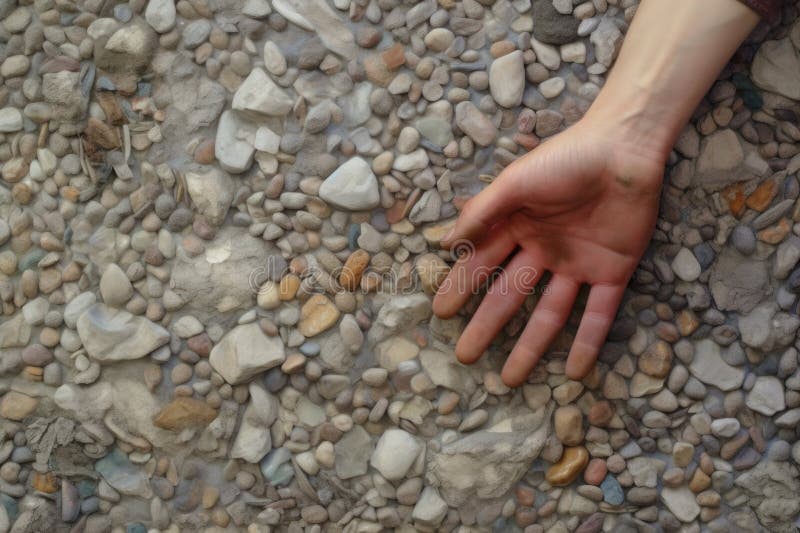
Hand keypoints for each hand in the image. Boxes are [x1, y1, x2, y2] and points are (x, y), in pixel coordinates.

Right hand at [432, 117, 665, 385]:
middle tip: (465, 356)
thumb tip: (445, 244)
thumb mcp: (515, 181)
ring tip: (511, 379)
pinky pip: (598, 314)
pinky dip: (587, 342)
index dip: (461, 288)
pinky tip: (573, 372)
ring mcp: (578, 263)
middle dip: (486, 326)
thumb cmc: (566, 159)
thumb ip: (482, 213)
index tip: (440, 314)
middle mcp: (543, 250)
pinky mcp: (612, 272)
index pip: (481, 265)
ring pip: (549, 313)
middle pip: (509, 296)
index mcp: (517, 227)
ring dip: (531, 346)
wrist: (625, 149)